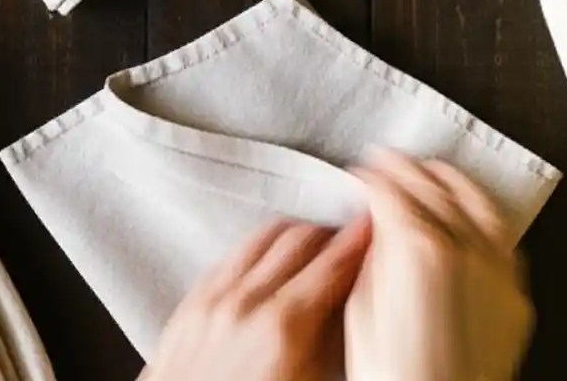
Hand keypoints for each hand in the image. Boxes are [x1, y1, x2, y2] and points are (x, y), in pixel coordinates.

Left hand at [142, 218, 371, 380]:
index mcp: (282, 329)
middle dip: (331, 234)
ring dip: (294, 236)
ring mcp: (212, 297)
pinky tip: (270, 265)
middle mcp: (245, 302)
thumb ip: (330, 338)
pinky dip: (258, 251)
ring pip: (262, 238)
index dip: (360, 241)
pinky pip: (231, 256)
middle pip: (299, 239)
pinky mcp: (190, 300)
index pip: (332, 264)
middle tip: (350, 239)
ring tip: (314, 247)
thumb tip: (352, 302)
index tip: (375, 227)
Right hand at [345, 150, 532, 380]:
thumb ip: (372, 258)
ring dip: (447, 180)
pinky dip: (482, 212)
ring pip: (474, 202)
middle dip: (404, 169)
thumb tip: (375, 231)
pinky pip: (501, 235)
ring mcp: (494, 268)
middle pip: (430, 186)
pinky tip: (471, 210)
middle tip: (385, 160)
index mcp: (416, 246)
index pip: (389, 190)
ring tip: (431, 170)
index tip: (361, 173)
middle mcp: (461, 247)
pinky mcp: (513, 293)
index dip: (371, 177)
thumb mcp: (360, 307)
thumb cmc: (394, 373)